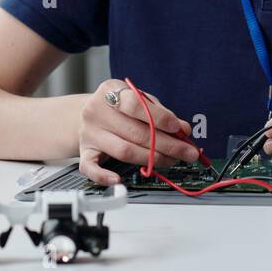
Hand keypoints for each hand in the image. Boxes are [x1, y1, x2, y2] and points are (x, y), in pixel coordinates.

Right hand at [78, 79, 199, 185]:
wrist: (90, 113)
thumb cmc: (120, 107)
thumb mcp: (139, 99)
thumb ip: (161, 113)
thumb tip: (183, 130)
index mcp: (110, 91)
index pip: (135, 104)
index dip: (159, 118)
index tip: (178, 129)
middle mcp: (96, 112)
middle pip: (134, 132)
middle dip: (167, 145)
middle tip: (187, 152)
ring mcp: (89, 133)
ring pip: (123, 151)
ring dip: (152, 159)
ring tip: (172, 160)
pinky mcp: (84, 152)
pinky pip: (90, 168)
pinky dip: (104, 176)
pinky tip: (118, 179)